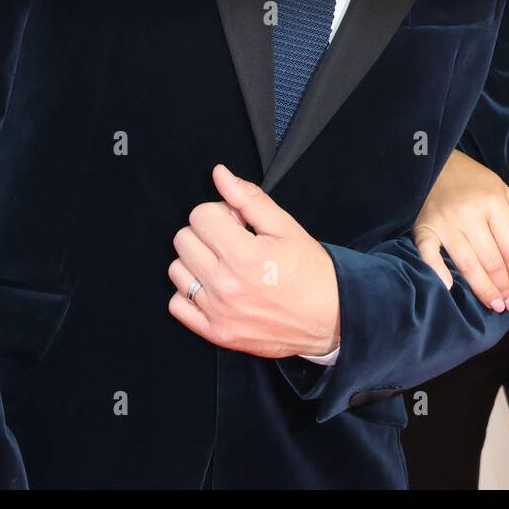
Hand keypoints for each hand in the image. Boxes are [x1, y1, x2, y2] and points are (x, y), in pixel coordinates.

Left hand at [168, 164, 340, 357]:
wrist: (331, 318)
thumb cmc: (311, 271)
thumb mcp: (286, 227)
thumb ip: (249, 199)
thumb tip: (220, 174)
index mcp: (243, 254)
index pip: (200, 215)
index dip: (220, 211)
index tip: (238, 222)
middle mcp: (225, 285)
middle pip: (183, 240)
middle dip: (206, 232)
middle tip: (233, 241)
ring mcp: (218, 312)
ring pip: (177, 270)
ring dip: (196, 261)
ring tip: (224, 264)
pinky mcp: (216, 333)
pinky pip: (177, 305)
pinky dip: (190, 294)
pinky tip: (214, 288)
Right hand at [412, 149, 508, 312]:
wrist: (435, 164)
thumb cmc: (473, 181)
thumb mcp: (505, 194)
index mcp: (493, 201)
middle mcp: (469, 213)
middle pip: (492, 260)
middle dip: (505, 287)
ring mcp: (445, 222)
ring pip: (468, 264)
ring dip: (484, 290)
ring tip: (495, 305)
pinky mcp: (423, 228)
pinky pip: (429, 254)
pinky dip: (438, 272)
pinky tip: (449, 288)